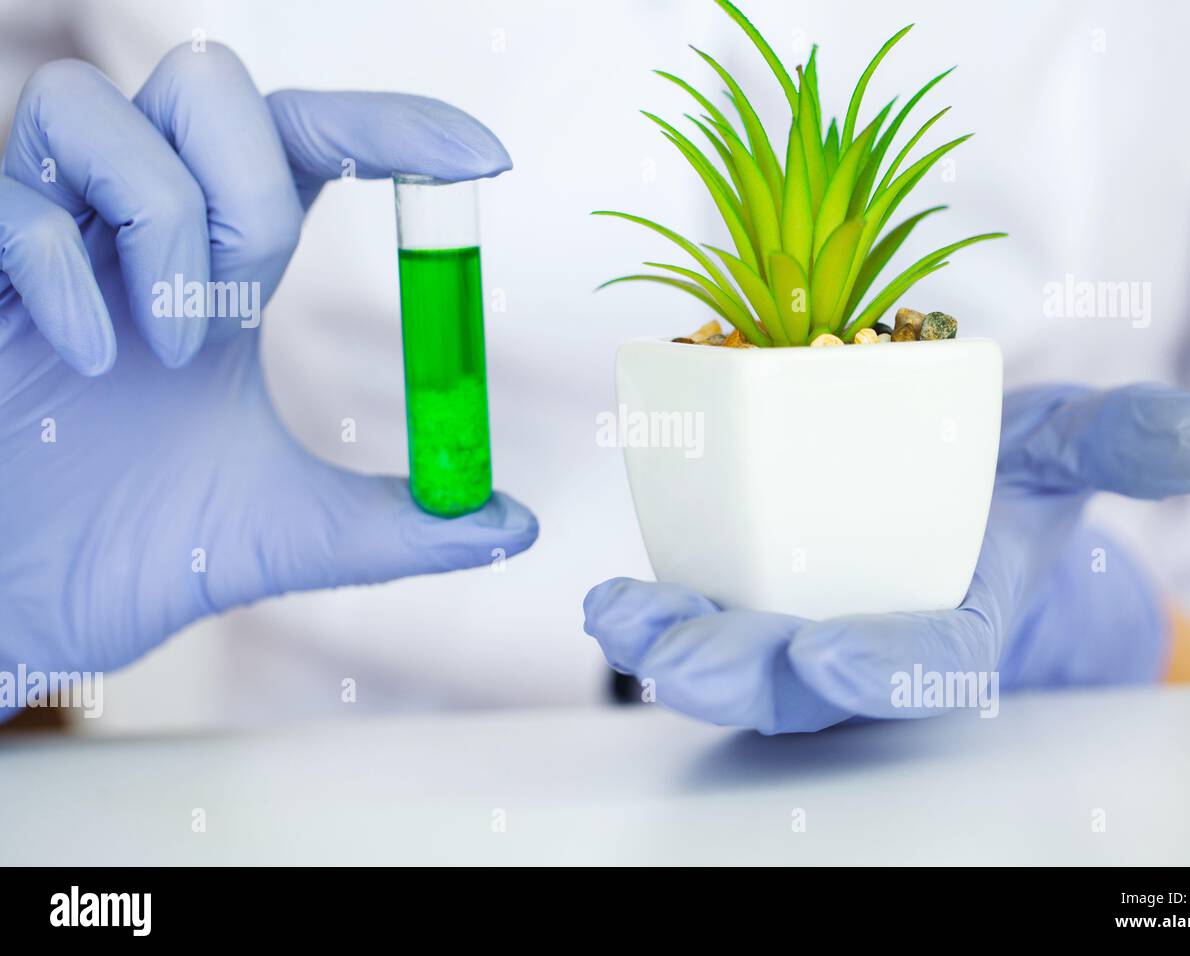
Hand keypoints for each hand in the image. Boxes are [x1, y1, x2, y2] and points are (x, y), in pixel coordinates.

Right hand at [0, 46, 536, 679]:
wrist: (21, 612)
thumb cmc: (137, 551)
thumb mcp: (295, 531)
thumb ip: (403, 523)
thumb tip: (514, 526)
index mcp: (219, 272)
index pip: (309, 144)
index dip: (393, 127)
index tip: (483, 156)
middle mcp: (134, 230)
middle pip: (209, 82)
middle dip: (253, 180)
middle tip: (243, 303)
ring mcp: (43, 235)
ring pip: (103, 106)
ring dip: (165, 223)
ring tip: (163, 348)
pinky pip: (13, 198)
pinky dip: (68, 273)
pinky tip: (88, 359)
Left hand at [583, 384, 1189, 733]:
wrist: (949, 499)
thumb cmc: (1006, 484)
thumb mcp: (1066, 447)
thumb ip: (1134, 439)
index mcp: (951, 628)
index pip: (919, 666)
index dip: (879, 672)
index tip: (828, 660)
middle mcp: (867, 646)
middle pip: (803, 686)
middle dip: (742, 678)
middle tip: (681, 659)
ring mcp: (802, 635)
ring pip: (737, 668)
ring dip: (675, 654)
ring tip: (625, 624)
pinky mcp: (755, 611)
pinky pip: (702, 627)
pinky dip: (655, 621)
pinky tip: (614, 603)